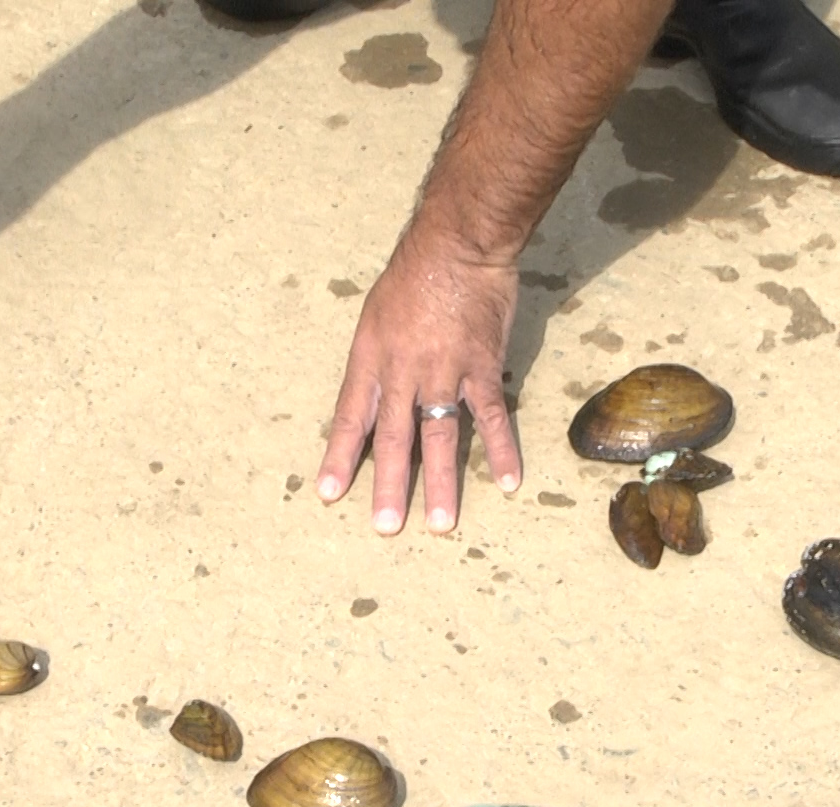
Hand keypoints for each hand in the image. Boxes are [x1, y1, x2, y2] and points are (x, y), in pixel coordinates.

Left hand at [315, 230, 523, 534]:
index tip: (329, 493)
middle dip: (388, 486)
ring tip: (440, 524)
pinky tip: (509, 483)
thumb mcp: (377, 315)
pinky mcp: (483, 368)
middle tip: (385, 527)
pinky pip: (492, 416)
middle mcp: (402, 371)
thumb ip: (379, 360)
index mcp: (371, 358)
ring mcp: (444, 372)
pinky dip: (502, 450)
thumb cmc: (414, 275)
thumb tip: (380, 397)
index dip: (341, 458)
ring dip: (440, 484)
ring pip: (439, 437)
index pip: (351, 418)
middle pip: (393, 439)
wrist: (457, 245)